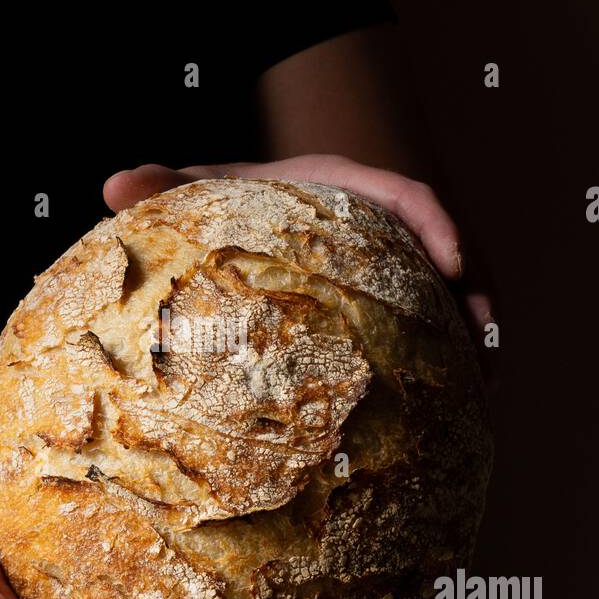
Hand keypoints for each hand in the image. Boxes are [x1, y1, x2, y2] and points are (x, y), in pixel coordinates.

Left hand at [104, 155, 495, 357]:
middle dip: (473, 300)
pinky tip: (446, 416)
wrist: (273, 208)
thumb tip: (112, 184)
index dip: (439, 227)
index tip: (455, 260)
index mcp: (356, 194)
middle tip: (487, 346)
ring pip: (445, 305)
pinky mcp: (392, 311)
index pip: (409, 199)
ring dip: (467, 346)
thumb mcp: (215, 185)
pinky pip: (424, 337)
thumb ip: (169, 182)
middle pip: (447, 260)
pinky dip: (441, 370)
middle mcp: (388, 236)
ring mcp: (396, 276)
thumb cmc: (247, 196)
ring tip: (482, 393)